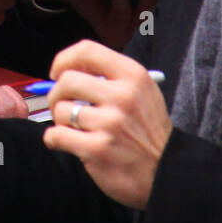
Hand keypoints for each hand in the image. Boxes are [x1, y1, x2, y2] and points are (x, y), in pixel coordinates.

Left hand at [43, 40, 170, 209]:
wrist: (167, 171)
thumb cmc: (147, 131)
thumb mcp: (142, 92)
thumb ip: (110, 77)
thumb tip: (66, 71)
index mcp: (133, 76)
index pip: (86, 51)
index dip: (64, 60)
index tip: (58, 73)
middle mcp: (123, 96)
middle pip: (67, 80)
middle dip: (57, 94)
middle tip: (62, 105)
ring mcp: (110, 124)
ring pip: (60, 110)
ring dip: (60, 121)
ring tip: (74, 128)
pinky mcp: (97, 150)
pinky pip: (56, 136)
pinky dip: (55, 140)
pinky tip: (67, 142)